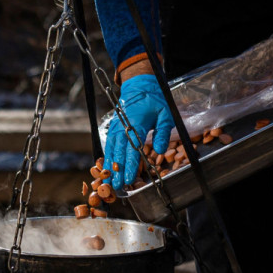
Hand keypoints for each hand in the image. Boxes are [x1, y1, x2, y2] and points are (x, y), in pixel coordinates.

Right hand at [103, 72, 174, 190]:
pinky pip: (109, 147)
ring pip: (111, 151)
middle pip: (119, 153)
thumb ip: (162, 133)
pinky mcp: (113, 130)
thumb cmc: (155, 100)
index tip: (129, 178)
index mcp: (135, 123)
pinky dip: (107, 158)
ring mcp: (115, 129)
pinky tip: (107, 169)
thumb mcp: (165, 114)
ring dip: (110, 167)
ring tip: (109, 182)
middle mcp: (122, 127)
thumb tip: (159, 150)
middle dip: (118, 171)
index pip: (132, 148)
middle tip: (118, 186)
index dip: (130, 165)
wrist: (139, 86)